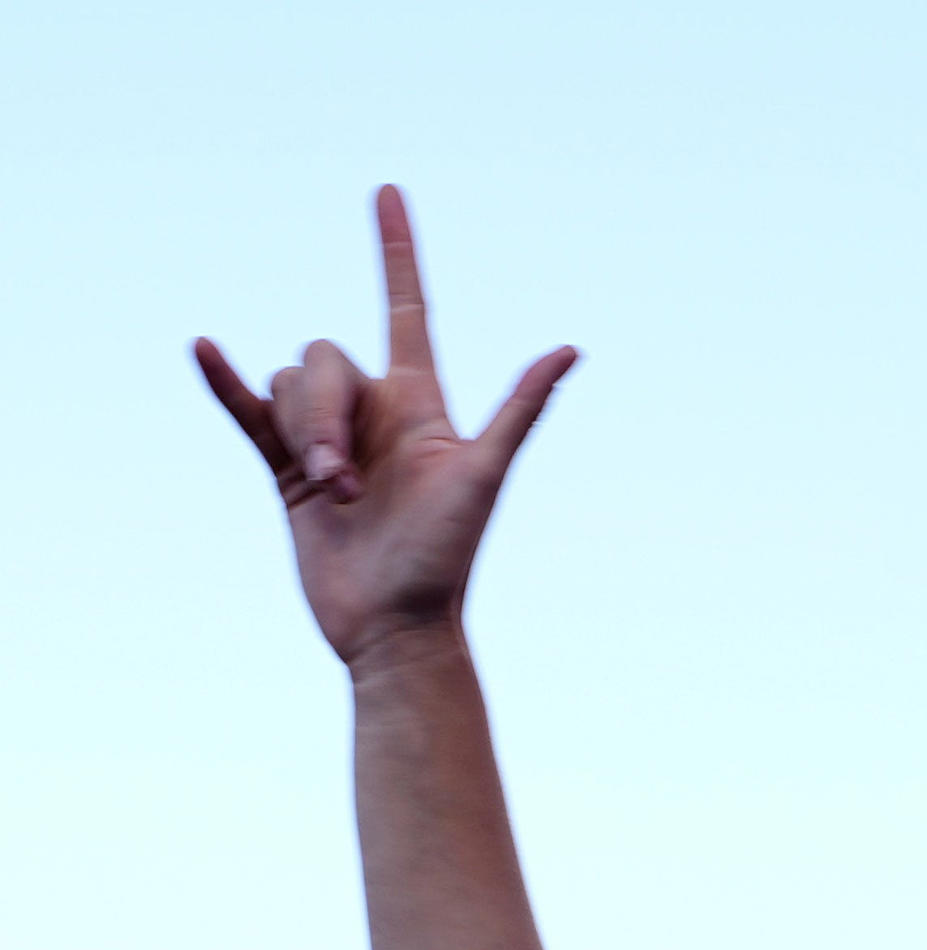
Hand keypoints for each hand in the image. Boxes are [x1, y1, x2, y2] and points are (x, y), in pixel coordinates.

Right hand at [195, 187, 578, 667]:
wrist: (396, 626)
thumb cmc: (449, 556)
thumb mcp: (486, 475)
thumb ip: (519, 409)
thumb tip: (570, 351)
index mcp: (421, 404)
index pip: (407, 308)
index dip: (397, 252)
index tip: (386, 192)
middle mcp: (375, 411)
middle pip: (324, 358)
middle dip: (324, 413)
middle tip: (345, 483)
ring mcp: (327, 438)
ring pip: (287, 387)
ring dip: (299, 434)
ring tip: (331, 496)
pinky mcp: (285, 468)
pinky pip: (247, 409)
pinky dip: (224, 380)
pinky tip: (203, 350)